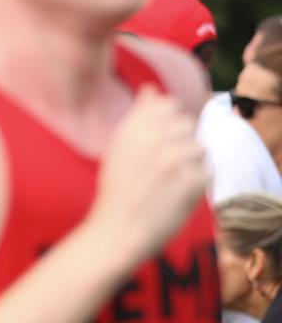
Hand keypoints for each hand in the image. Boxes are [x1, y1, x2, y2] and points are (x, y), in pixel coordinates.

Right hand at [86, 88, 208, 268]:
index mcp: (132, 129)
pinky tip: (174, 195)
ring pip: (200, 148)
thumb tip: (151, 89)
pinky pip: (207, 172)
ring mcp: (174, 160)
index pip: (169, 106)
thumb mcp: (118, 149)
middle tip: (160, 170)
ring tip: (167, 184)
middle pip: (187, 125)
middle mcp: (153, 139)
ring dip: (190, 166)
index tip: (156, 144)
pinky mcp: (190, 180)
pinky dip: (195, 185)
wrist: (116, 232)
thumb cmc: (116, 192)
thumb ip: (138, 117)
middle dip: (179, 144)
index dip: (168, 123)